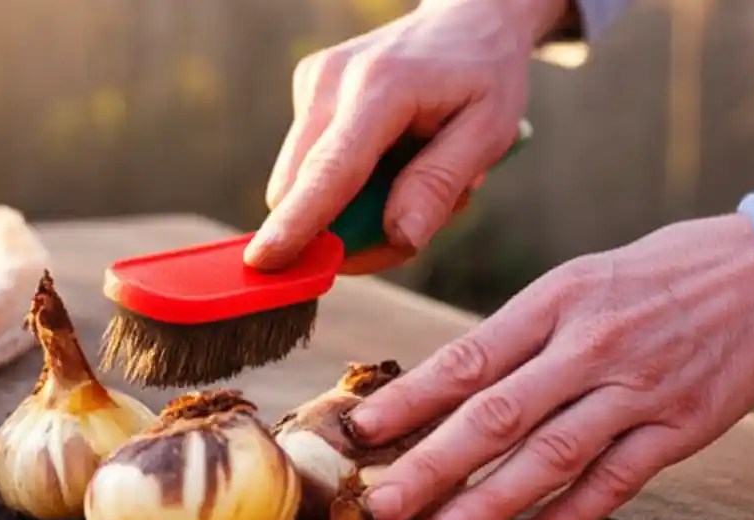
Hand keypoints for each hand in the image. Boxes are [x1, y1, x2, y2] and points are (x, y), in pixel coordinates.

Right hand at [245, 0, 572, 271]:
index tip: (265, 261)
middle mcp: (332, 81)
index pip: (330, 169)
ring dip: (343, 209)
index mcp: (382, 88)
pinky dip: (338, 184)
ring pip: (298, 183)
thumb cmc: (482, 76)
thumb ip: (440, 185)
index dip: (297, 222)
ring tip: (403, 181)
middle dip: (337, 231)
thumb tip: (398, 237)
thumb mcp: (488, 132)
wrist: (465, 19)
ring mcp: (311, 82)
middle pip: (299, 187)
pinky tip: (384, 160)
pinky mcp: (304, 91)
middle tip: (403, 231)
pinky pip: (305, 166)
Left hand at [348, 214, 753, 519]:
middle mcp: (590, 346)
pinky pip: (619, 480)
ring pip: (552, 455)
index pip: (466, 360)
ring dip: (491, 501)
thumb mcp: (577, 283)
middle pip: (497, 416)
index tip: (359, 431)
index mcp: (555, 302)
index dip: (409, 400)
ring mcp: (638, 390)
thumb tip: (442, 387)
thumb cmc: (652, 278)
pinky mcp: (681, 426)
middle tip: (381, 505)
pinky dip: (574, 514)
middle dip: (430, 465)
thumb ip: (516, 336)